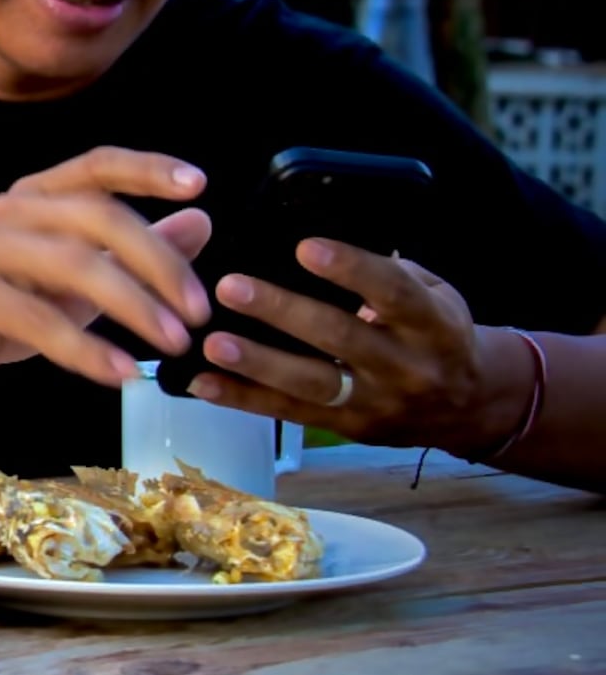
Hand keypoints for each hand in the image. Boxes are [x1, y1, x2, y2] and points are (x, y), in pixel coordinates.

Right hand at [0, 147, 213, 397]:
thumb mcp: (82, 282)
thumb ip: (138, 251)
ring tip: (175, 343)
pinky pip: (38, 320)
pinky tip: (122, 372)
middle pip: (97, 216)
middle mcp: (9, 210)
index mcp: (37, 195)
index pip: (96, 165)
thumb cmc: (8, 310)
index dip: (146, 169)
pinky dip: (87, 349)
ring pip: (73, 263)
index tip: (198, 184)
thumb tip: (202, 220)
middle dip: (158, 262)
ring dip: (133, 306)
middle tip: (199, 309)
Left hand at [190, 239, 528, 453]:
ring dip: (257, 363)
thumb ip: (391, 275)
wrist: (471, 407)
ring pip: (311, 384)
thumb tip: (326, 248)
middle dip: (282, 312)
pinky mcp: (348, 427)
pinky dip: (243, 399)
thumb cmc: (438, 333)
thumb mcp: (435, 295)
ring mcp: (375, 402)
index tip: (304, 247)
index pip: (392, 292)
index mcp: (433, 325)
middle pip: (339, 338)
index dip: (350, 269)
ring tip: (212, 343)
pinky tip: (204, 383)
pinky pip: (290, 414)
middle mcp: (406, 367)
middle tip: (231, 287)